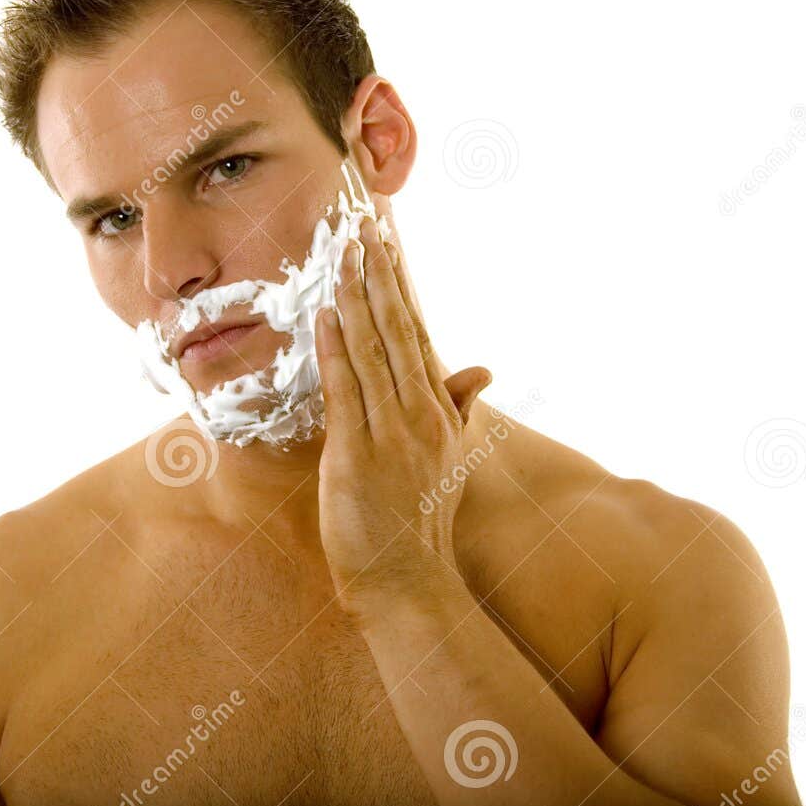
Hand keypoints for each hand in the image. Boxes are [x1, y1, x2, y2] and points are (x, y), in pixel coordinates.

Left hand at [313, 219, 491, 611]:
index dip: (401, 284)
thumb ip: (457, 409)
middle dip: (378, 272)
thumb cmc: (420, 521)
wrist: (409, 580)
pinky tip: (325, 314)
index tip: (388, 243)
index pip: (417, 331)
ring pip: (371, 349)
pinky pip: (347, 390)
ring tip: (341, 252)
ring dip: (354, 296)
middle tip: (362, 224)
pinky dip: (335, 349)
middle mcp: (420, 413)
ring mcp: (391, 432)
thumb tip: (481, 370)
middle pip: (397, 327)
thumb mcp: (449, 458)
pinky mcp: (358, 454)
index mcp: (438, 410)